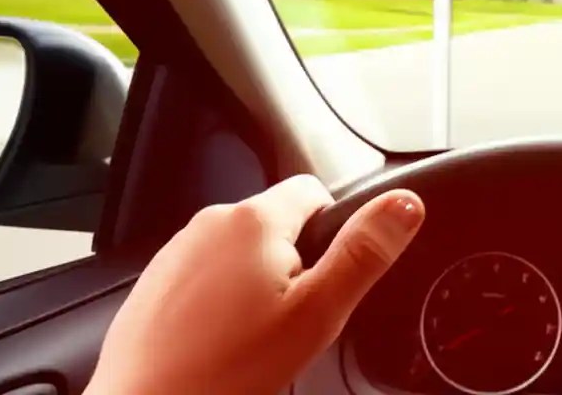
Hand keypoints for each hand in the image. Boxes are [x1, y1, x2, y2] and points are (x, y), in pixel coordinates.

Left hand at [85, 175, 423, 394]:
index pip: (317, 190)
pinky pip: (208, 278)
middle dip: (297, 264)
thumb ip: (364, 252)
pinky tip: (222, 343)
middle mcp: (211, 222)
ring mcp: (178, 252)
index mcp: (254, 220)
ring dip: (258, 284)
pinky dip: (222, 304)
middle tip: (294, 319)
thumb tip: (405, 204)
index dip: (335, 233)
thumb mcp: (318, 313)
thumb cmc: (226, 371)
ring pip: (243, 253)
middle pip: (280, 224)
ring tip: (255, 338)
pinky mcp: (157, 283)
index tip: (328, 279)